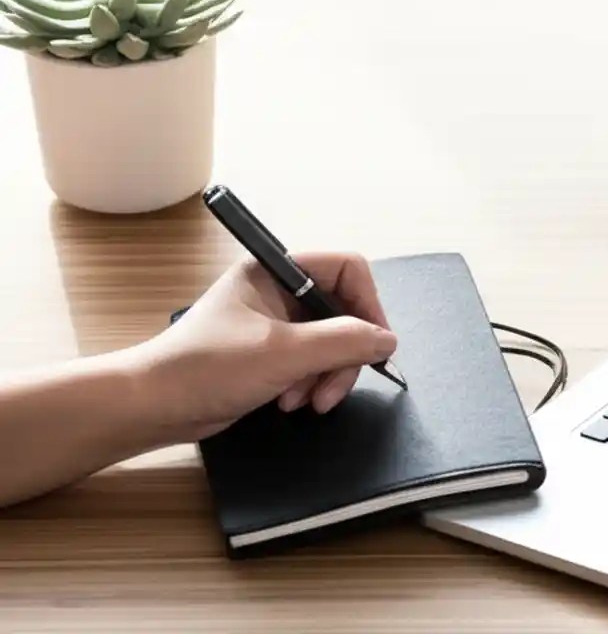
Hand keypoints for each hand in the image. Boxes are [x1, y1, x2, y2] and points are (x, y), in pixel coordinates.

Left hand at [135, 252, 398, 441]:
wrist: (152, 406)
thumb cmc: (206, 368)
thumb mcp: (283, 353)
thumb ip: (342, 342)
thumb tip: (387, 340)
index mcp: (275, 271)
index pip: (346, 269)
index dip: (368, 304)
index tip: (374, 344)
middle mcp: (278, 290)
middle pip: (343, 312)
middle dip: (343, 354)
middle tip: (331, 390)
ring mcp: (275, 322)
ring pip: (331, 341)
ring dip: (326, 375)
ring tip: (305, 402)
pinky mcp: (270, 352)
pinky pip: (312, 361)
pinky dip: (310, 383)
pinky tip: (290, 402)